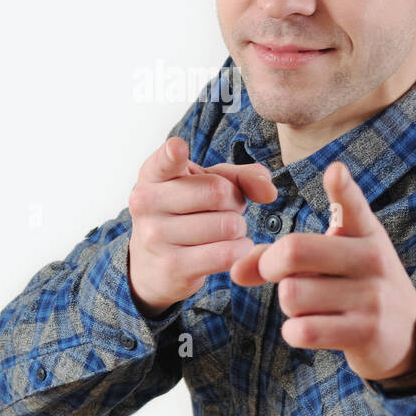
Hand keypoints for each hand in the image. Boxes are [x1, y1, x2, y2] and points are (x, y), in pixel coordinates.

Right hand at [127, 136, 278, 316]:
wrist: (151, 264)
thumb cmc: (185, 213)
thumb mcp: (205, 184)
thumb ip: (241, 176)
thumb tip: (269, 192)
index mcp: (152, 175)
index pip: (165, 160)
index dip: (174, 153)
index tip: (178, 148)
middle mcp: (147, 202)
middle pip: (218, 192)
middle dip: (235, 201)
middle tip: (225, 210)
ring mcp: (155, 236)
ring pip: (228, 225)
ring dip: (238, 229)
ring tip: (223, 231)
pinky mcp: (172, 267)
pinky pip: (227, 254)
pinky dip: (240, 250)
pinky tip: (231, 248)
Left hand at [229, 160, 415, 382]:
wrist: (409, 334)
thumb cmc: (357, 286)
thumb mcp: (335, 261)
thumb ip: (285, 255)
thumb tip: (235, 270)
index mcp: (366, 234)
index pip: (353, 206)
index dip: (343, 188)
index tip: (335, 172)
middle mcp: (371, 260)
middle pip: (295, 251)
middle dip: (269, 264)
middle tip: (274, 272)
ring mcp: (371, 297)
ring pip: (292, 294)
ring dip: (288, 303)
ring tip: (309, 305)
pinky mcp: (365, 332)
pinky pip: (303, 330)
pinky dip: (294, 332)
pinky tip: (309, 328)